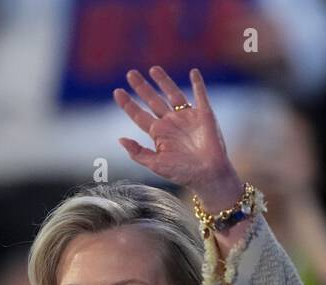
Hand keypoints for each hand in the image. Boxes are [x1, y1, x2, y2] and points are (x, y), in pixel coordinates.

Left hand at [113, 66, 242, 207]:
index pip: (139, 115)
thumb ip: (138, 153)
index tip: (117, 92)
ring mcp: (187, 117)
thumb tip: (120, 139)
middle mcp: (171, 123)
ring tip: (153, 69)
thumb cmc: (182, 173)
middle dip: (142, 87)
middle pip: (152, 100)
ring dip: (163, 81)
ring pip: (172, 94)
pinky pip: (200, 95)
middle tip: (130, 73)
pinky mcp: (204, 115)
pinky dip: (198, 83)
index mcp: (158, 134)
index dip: (128, 104)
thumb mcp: (156, 164)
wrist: (208, 175)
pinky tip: (194, 72)